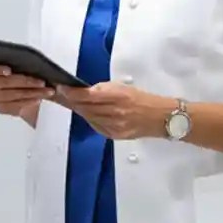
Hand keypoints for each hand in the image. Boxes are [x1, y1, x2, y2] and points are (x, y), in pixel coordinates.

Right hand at [0, 63, 54, 120]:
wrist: (29, 91)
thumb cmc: (24, 75)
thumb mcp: (25, 67)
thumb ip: (28, 65)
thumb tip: (41, 67)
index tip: (10, 71)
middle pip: (2, 83)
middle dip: (24, 82)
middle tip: (41, 82)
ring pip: (9, 95)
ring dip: (29, 93)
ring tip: (45, 92)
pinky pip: (11, 107)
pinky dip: (26, 102)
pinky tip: (37, 99)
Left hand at [57, 82, 175, 139]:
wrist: (160, 117)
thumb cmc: (142, 99)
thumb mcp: (122, 87)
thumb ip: (102, 90)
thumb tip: (83, 91)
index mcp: (118, 96)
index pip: (87, 95)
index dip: (72, 92)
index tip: (62, 88)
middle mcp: (115, 112)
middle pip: (85, 107)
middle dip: (72, 100)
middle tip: (63, 95)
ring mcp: (114, 126)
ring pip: (88, 117)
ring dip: (80, 109)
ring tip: (74, 102)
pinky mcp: (114, 135)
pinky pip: (95, 126)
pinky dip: (90, 118)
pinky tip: (89, 113)